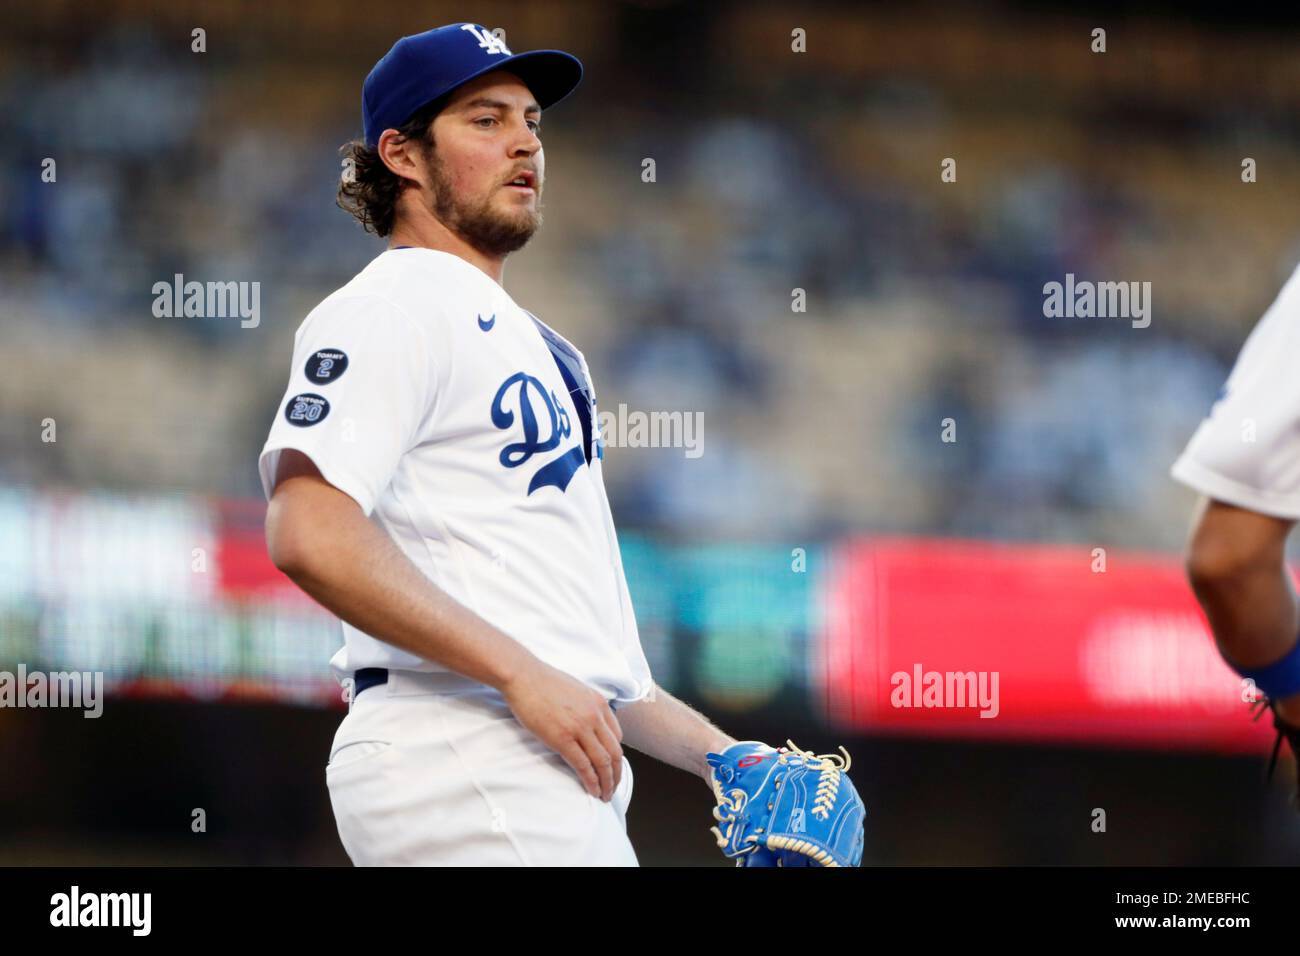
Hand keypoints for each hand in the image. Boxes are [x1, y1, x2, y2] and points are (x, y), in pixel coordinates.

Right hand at [501, 659, 623, 800]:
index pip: (617, 737)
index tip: (612, 768)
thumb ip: (587, 707)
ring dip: (607, 783)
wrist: (523, 676)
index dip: (616, 756)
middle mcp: (595, 715)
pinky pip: (583, 765)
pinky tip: (592, 791)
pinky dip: (591, 781)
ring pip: (603, 762)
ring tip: (605, 795)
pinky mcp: (562, 738)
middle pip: (615, 752)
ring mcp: (580, 727)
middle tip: (613, 788)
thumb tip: (588, 725)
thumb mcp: (576, 690)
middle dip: (616, 774)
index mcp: (599, 704)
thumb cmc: (544, 682)